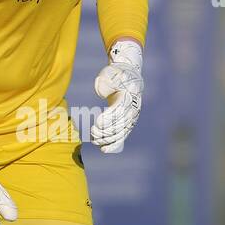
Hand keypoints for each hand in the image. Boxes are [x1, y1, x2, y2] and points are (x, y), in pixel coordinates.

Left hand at [90, 39, 142, 153]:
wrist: (128, 77)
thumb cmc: (115, 75)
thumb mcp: (109, 75)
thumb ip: (105, 83)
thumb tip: (102, 93)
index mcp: (129, 96)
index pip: (120, 111)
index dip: (109, 118)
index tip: (97, 123)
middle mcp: (132, 109)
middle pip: (120, 125)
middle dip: (105, 131)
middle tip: (92, 131)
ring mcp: (131, 118)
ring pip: (120, 133)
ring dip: (106, 139)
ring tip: (94, 139)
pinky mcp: (127, 123)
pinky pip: (121, 137)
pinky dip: (113, 144)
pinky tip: (103, 150)